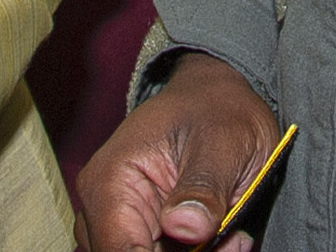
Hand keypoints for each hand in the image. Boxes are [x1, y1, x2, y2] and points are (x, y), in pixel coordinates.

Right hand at [75, 53, 282, 251]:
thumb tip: (185, 227)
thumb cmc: (218, 110)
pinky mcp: (140, 231)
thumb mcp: (223, 143)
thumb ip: (203, 188)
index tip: (205, 246)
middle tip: (232, 241)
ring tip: (232, 234)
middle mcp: (103, 206)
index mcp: (111, 180)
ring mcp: (119, 221)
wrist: (218, 98)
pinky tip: (225, 236)